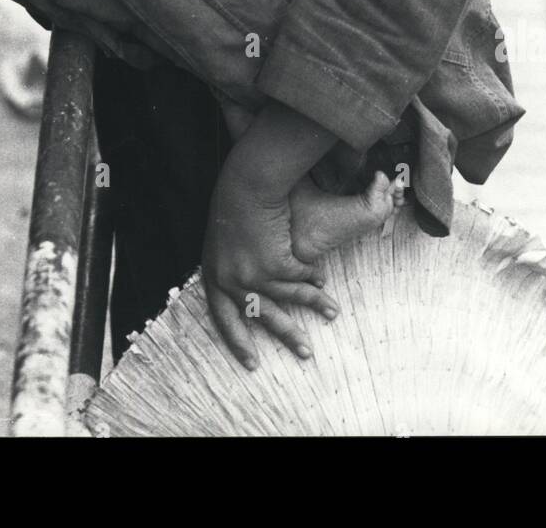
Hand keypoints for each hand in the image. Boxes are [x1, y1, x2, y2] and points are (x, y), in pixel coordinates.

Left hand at [202, 152, 337, 370]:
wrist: (246, 183)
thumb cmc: (233, 201)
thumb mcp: (222, 237)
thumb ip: (229, 262)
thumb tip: (242, 285)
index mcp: (213, 275)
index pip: (223, 318)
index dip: (238, 341)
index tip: (252, 363)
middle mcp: (231, 281)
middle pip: (261, 316)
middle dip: (287, 334)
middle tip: (305, 354)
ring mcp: (253, 275)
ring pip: (288, 298)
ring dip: (314, 305)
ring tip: (332, 313)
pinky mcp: (274, 265)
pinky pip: (300, 275)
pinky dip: (313, 278)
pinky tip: (324, 280)